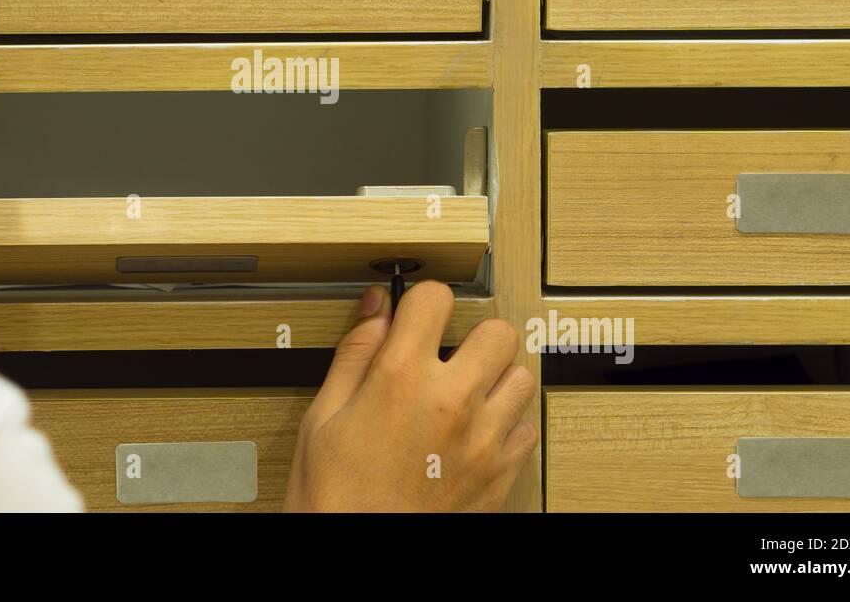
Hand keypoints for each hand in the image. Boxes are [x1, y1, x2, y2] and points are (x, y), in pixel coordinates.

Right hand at [283, 281, 535, 511]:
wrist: (356, 551)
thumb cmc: (334, 495)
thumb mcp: (324, 414)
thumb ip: (356, 352)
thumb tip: (377, 308)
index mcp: (401, 376)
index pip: (435, 298)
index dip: (422, 301)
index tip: (416, 316)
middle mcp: (451, 401)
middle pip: (498, 332)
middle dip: (472, 336)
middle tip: (448, 355)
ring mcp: (483, 439)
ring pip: (521, 377)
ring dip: (496, 378)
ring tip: (466, 393)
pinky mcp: (500, 473)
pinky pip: (526, 428)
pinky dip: (506, 424)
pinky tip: (475, 431)